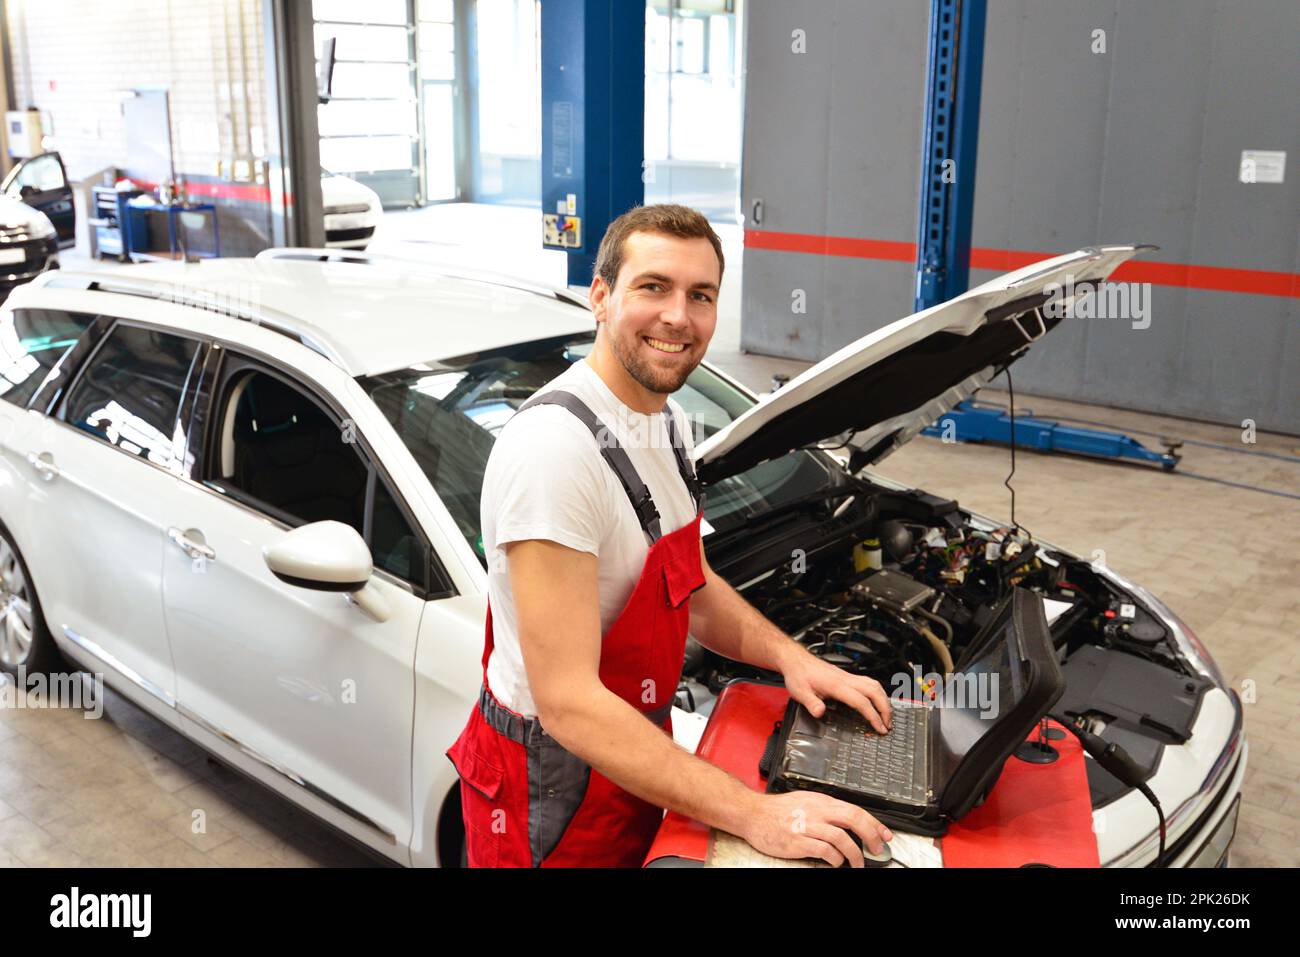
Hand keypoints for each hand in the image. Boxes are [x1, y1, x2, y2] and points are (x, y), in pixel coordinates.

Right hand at [742, 791, 892, 866]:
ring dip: (855, 854)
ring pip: (841, 838)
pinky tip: (836, 862)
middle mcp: (817, 811)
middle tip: (878, 849)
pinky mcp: (798, 840)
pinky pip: (825, 850)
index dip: (874, 823)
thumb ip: (826, 811)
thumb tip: (848, 822)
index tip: (884, 835)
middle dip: (871, 836)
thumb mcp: (805, 803)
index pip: (855, 809)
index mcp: (821, 801)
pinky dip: (835, 859)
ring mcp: (807, 825)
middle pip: (853, 819)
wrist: (752, 814)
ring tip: (858, 864)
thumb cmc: (776, 811)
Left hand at [779, 645, 892, 732]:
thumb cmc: (798, 675)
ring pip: (874, 685)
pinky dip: (878, 693)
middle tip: (888, 724)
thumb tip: (820, 713)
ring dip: (884, 700)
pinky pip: (869, 682)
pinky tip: (877, 701)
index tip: (879, 728)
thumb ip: (811, 703)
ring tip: (886, 715)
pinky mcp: (847, 676)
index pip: (861, 701)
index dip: (873, 716)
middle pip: (875, 691)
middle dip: (885, 709)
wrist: (796, 660)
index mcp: (836, 685)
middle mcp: (846, 679)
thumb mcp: (799, 692)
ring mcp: (848, 677)